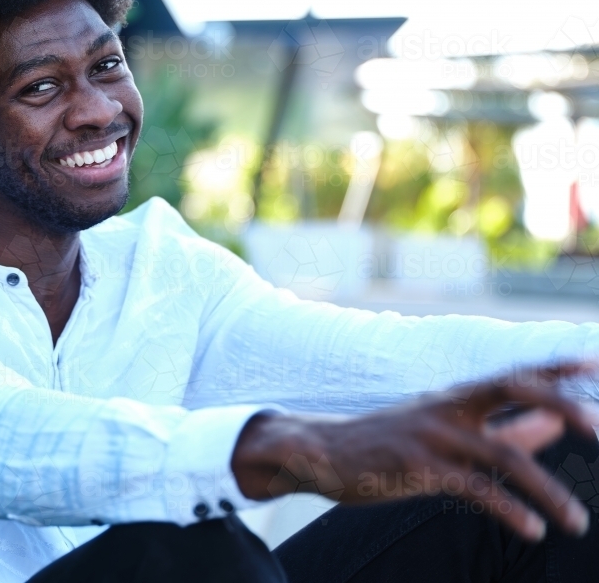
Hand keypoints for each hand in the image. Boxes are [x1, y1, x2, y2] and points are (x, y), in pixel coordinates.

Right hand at [231, 362, 598, 540]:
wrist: (324, 452)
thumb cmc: (392, 442)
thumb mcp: (449, 430)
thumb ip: (506, 427)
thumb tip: (559, 424)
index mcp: (458, 396)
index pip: (517, 374)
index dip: (557, 369)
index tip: (596, 365)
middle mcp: (449, 406)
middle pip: (513, 390)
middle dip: (560, 404)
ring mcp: (433, 434)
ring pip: (503, 453)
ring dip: (547, 490)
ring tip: (578, 522)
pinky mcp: (417, 466)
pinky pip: (473, 487)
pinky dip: (507, 508)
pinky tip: (532, 529)